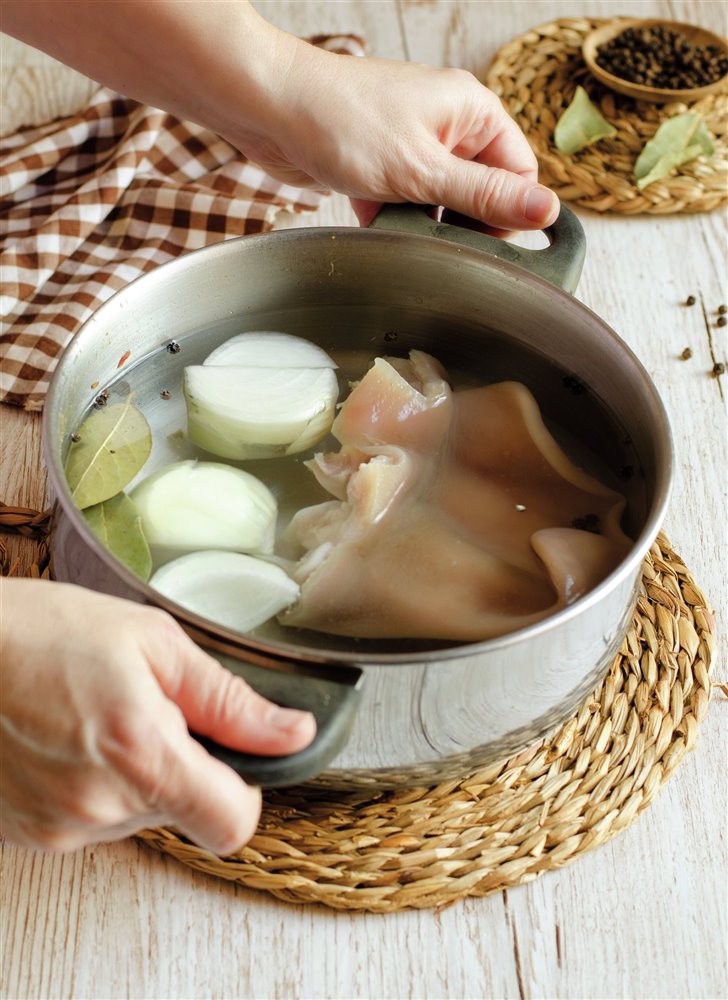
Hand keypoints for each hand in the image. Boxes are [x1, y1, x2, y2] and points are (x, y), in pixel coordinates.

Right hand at [0, 578, 314, 853]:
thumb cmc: (37, 631)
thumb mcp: (151, 641)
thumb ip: (229, 699)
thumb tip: (293, 732)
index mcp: (141, 755)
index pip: (233, 824)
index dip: (245, 790)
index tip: (232, 756)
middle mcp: (100, 807)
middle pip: (185, 810)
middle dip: (180, 761)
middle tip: (143, 703)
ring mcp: (59, 828)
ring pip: (137, 814)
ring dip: (133, 772)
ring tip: (95, 714)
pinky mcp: (30, 834)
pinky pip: (91, 817)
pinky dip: (92, 783)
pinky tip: (66, 736)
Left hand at [3, 1, 556, 234]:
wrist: (269, 109)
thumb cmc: (342, 120)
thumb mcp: (424, 170)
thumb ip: (485, 197)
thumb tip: (546, 214)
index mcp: (472, 112)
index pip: (518, 174)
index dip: (508, 216)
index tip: (490, 249)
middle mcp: (448, 124)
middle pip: (480, 193)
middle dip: (462, 224)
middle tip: (442, 247)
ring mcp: (414, 144)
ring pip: (440, 204)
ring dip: (424, 225)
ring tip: (401, 229)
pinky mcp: (383, 165)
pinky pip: (406, 204)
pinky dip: (394, 220)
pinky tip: (376, 224)